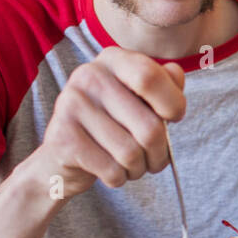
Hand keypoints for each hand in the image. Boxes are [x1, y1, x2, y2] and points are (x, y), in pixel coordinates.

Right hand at [35, 46, 186, 198]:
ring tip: (131, 165)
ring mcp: (71, 105)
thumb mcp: (141, 100)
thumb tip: (175, 73)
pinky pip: (112, 170)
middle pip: (149, 126)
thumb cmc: (113, 125)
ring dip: (139, 168)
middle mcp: (88, 75)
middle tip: (154, 158)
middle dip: (160, 153)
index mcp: (113, 59)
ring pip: (131, 153)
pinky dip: (119, 178)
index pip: (150, 77)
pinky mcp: (62, 138)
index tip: (174, 118)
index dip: (173, 104)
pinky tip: (111, 171)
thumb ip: (163, 84)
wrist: (62, 158)